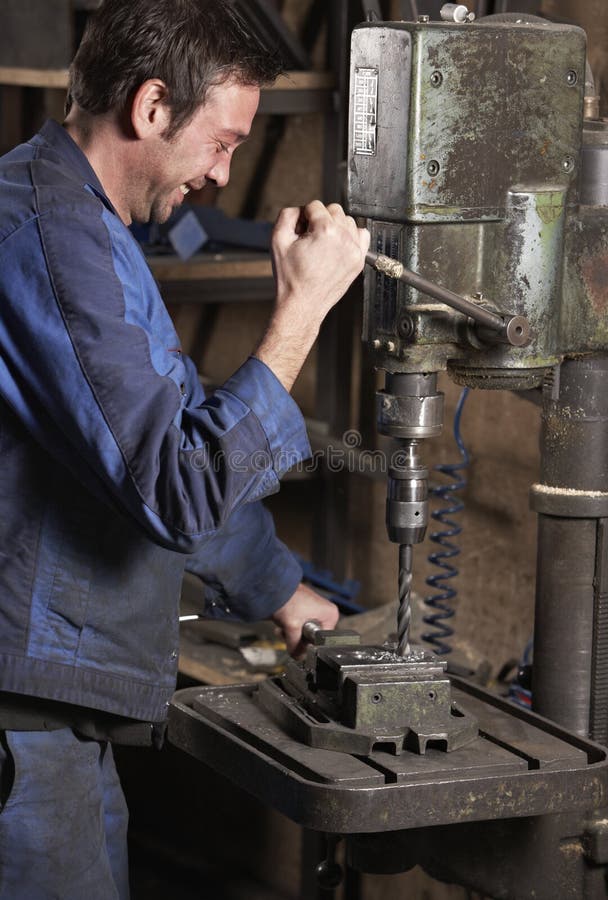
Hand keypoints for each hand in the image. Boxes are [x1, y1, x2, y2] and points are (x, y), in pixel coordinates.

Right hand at [255, 202, 369, 390]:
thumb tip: (302, 210)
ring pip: (347, 221)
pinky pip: (362, 235)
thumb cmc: (290, 277)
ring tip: (322, 245)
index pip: (315, 206)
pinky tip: (337, 246)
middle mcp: (344, 238)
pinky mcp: (358, 261)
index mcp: (325, 231)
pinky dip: (351, 236)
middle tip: (310, 239)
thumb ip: (288, 214)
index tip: (300, 233)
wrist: (302, 305)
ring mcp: (354, 251)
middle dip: (320, 220)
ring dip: (335, 227)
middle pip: (333, 210)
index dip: (303, 217)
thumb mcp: (277, 240)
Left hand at [271, 581, 339, 657]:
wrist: (272, 586)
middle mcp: (325, 613)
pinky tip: (282, 625)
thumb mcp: (292, 627)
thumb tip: (298, 658)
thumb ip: (296, 646)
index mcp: (331, 614)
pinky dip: (290, 628)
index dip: (308, 645)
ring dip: (292, 634)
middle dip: (298, 639)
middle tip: (289, 633)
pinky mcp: (304, 612)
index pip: (323, 641)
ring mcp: (315, 612)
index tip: (297, 641)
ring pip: (304, 634)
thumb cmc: (286, 599)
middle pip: (313, 638)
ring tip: (284, 627)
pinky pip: (299, 627)